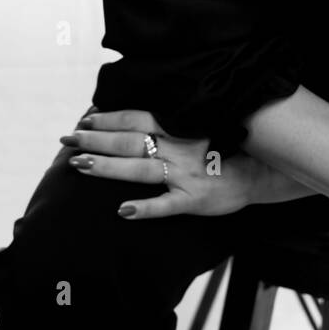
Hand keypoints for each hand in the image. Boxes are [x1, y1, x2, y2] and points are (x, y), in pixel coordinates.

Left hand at [60, 107, 261, 219]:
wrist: (261, 172)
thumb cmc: (227, 147)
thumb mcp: (201, 126)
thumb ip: (172, 123)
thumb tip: (138, 118)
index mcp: (180, 127)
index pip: (137, 118)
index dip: (109, 119)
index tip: (84, 120)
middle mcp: (180, 147)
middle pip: (131, 141)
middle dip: (96, 139)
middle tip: (67, 140)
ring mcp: (186, 173)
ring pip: (140, 168)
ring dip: (107, 167)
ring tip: (79, 165)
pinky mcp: (194, 199)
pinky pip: (166, 205)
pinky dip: (145, 208)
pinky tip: (123, 211)